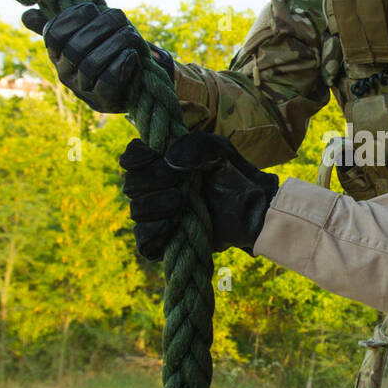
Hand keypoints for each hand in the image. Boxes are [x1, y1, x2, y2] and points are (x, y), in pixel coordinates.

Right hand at [22, 3, 153, 112]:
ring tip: (130, 33)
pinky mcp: (104, 100)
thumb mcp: (84, 34)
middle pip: (75, 47)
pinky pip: (107, 82)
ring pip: (91, 64)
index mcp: (57, 54)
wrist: (128, 84)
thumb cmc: (105, 50)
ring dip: (115, 43)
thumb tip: (25, 16)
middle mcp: (65, 72)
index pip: (54, 34)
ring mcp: (82, 88)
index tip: (93, 8)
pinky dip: (121, 64)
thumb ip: (60, 25)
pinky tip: (131, 53)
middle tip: (120, 18)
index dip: (73, 17)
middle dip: (101, 27)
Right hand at [119, 132, 279, 258]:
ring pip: (137, 212)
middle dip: (151, 182)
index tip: (153, 156)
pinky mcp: (168, 241)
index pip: (131, 159)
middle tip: (178, 183)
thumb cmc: (236, 175)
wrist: (255, 208)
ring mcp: (160, 216)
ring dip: (155, 205)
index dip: (136, 158)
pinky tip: (170, 224)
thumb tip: (167, 160)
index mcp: (162, 164)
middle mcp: (156, 189)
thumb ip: (194, 145)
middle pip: (132, 185)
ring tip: (180, 202)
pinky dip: (152, 233)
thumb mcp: (219, 149)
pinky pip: (144, 242)